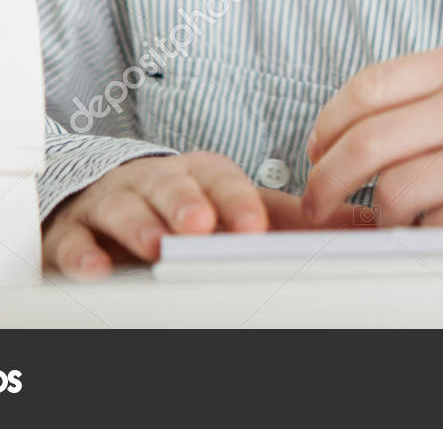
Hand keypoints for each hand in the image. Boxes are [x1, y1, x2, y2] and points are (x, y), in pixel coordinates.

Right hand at [42, 152, 375, 278]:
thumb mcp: (242, 208)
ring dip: (139, 226)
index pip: (221, 178)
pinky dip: (82, 253)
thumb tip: (367, 222)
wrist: (109, 201)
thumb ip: (298, 218)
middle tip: (202, 226)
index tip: (252, 225)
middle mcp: (156, 180)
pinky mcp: (75, 229)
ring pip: (124, 207)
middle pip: (171, 185)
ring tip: (158, 244)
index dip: (236, 200)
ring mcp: (113, 202)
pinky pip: (74, 239)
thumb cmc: (188, 205)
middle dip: (188, 204)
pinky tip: (95, 270)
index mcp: (201, 172)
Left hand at [301, 42, 442, 238]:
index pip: (368, 88)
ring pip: (394, 194)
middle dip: (328, 180)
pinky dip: (429, 237)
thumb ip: (440, 86)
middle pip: (366, 144)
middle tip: (321, 200)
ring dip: (385, 217)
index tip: (317, 147)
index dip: (328, 123)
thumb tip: (362, 123)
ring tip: (401, 220)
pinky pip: (434, 231)